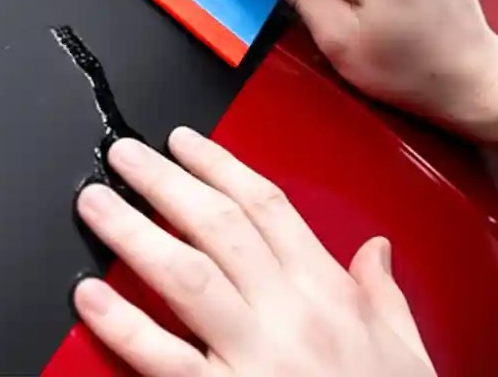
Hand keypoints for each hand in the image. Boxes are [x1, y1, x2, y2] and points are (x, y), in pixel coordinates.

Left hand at [73, 130, 434, 376]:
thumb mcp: (406, 351)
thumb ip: (384, 295)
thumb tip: (377, 250)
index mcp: (330, 295)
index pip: (267, 208)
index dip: (219, 166)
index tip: (184, 143)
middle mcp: (290, 315)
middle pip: (218, 226)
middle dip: (165, 182)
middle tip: (125, 154)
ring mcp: (254, 356)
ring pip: (186, 275)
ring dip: (134, 231)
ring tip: (96, 203)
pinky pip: (163, 356)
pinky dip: (123, 323)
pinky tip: (91, 295)